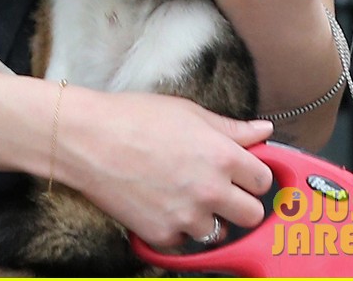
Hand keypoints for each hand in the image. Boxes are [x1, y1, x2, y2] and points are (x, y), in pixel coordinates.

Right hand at [60, 86, 272, 246]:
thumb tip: (264, 130)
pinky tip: (160, 202)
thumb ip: (231, 127)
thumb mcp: (187, 112)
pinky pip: (185, 240)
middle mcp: (210, 190)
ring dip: (207, 217)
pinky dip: (177, 226)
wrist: (89, 140)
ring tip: (183, 194)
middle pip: (251, 214)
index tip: (242, 172)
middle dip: (239, 202)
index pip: (263, 180)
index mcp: (221, 155)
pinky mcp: (164, 236)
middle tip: (218, 188)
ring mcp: (187, 216)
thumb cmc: (135, 118)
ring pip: (218, 232)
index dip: (252, 174)